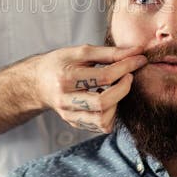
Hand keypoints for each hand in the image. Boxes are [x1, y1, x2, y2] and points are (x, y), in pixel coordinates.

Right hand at [30, 45, 146, 132]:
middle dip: (123, 88)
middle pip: (103, 102)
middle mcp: (66, 100)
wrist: (37, 83)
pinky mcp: (74, 124)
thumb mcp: (80, 52)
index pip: (103, 76)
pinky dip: (110, 113)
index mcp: (66, 78)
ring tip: (115, 89)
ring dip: (117, 104)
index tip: (139, 59)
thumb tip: (137, 51)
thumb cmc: (60, 63)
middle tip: (128, 76)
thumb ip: (109, 52)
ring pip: (103, 120)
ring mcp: (69, 115)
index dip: (126, 67)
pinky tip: (108, 99)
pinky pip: (100, 126)